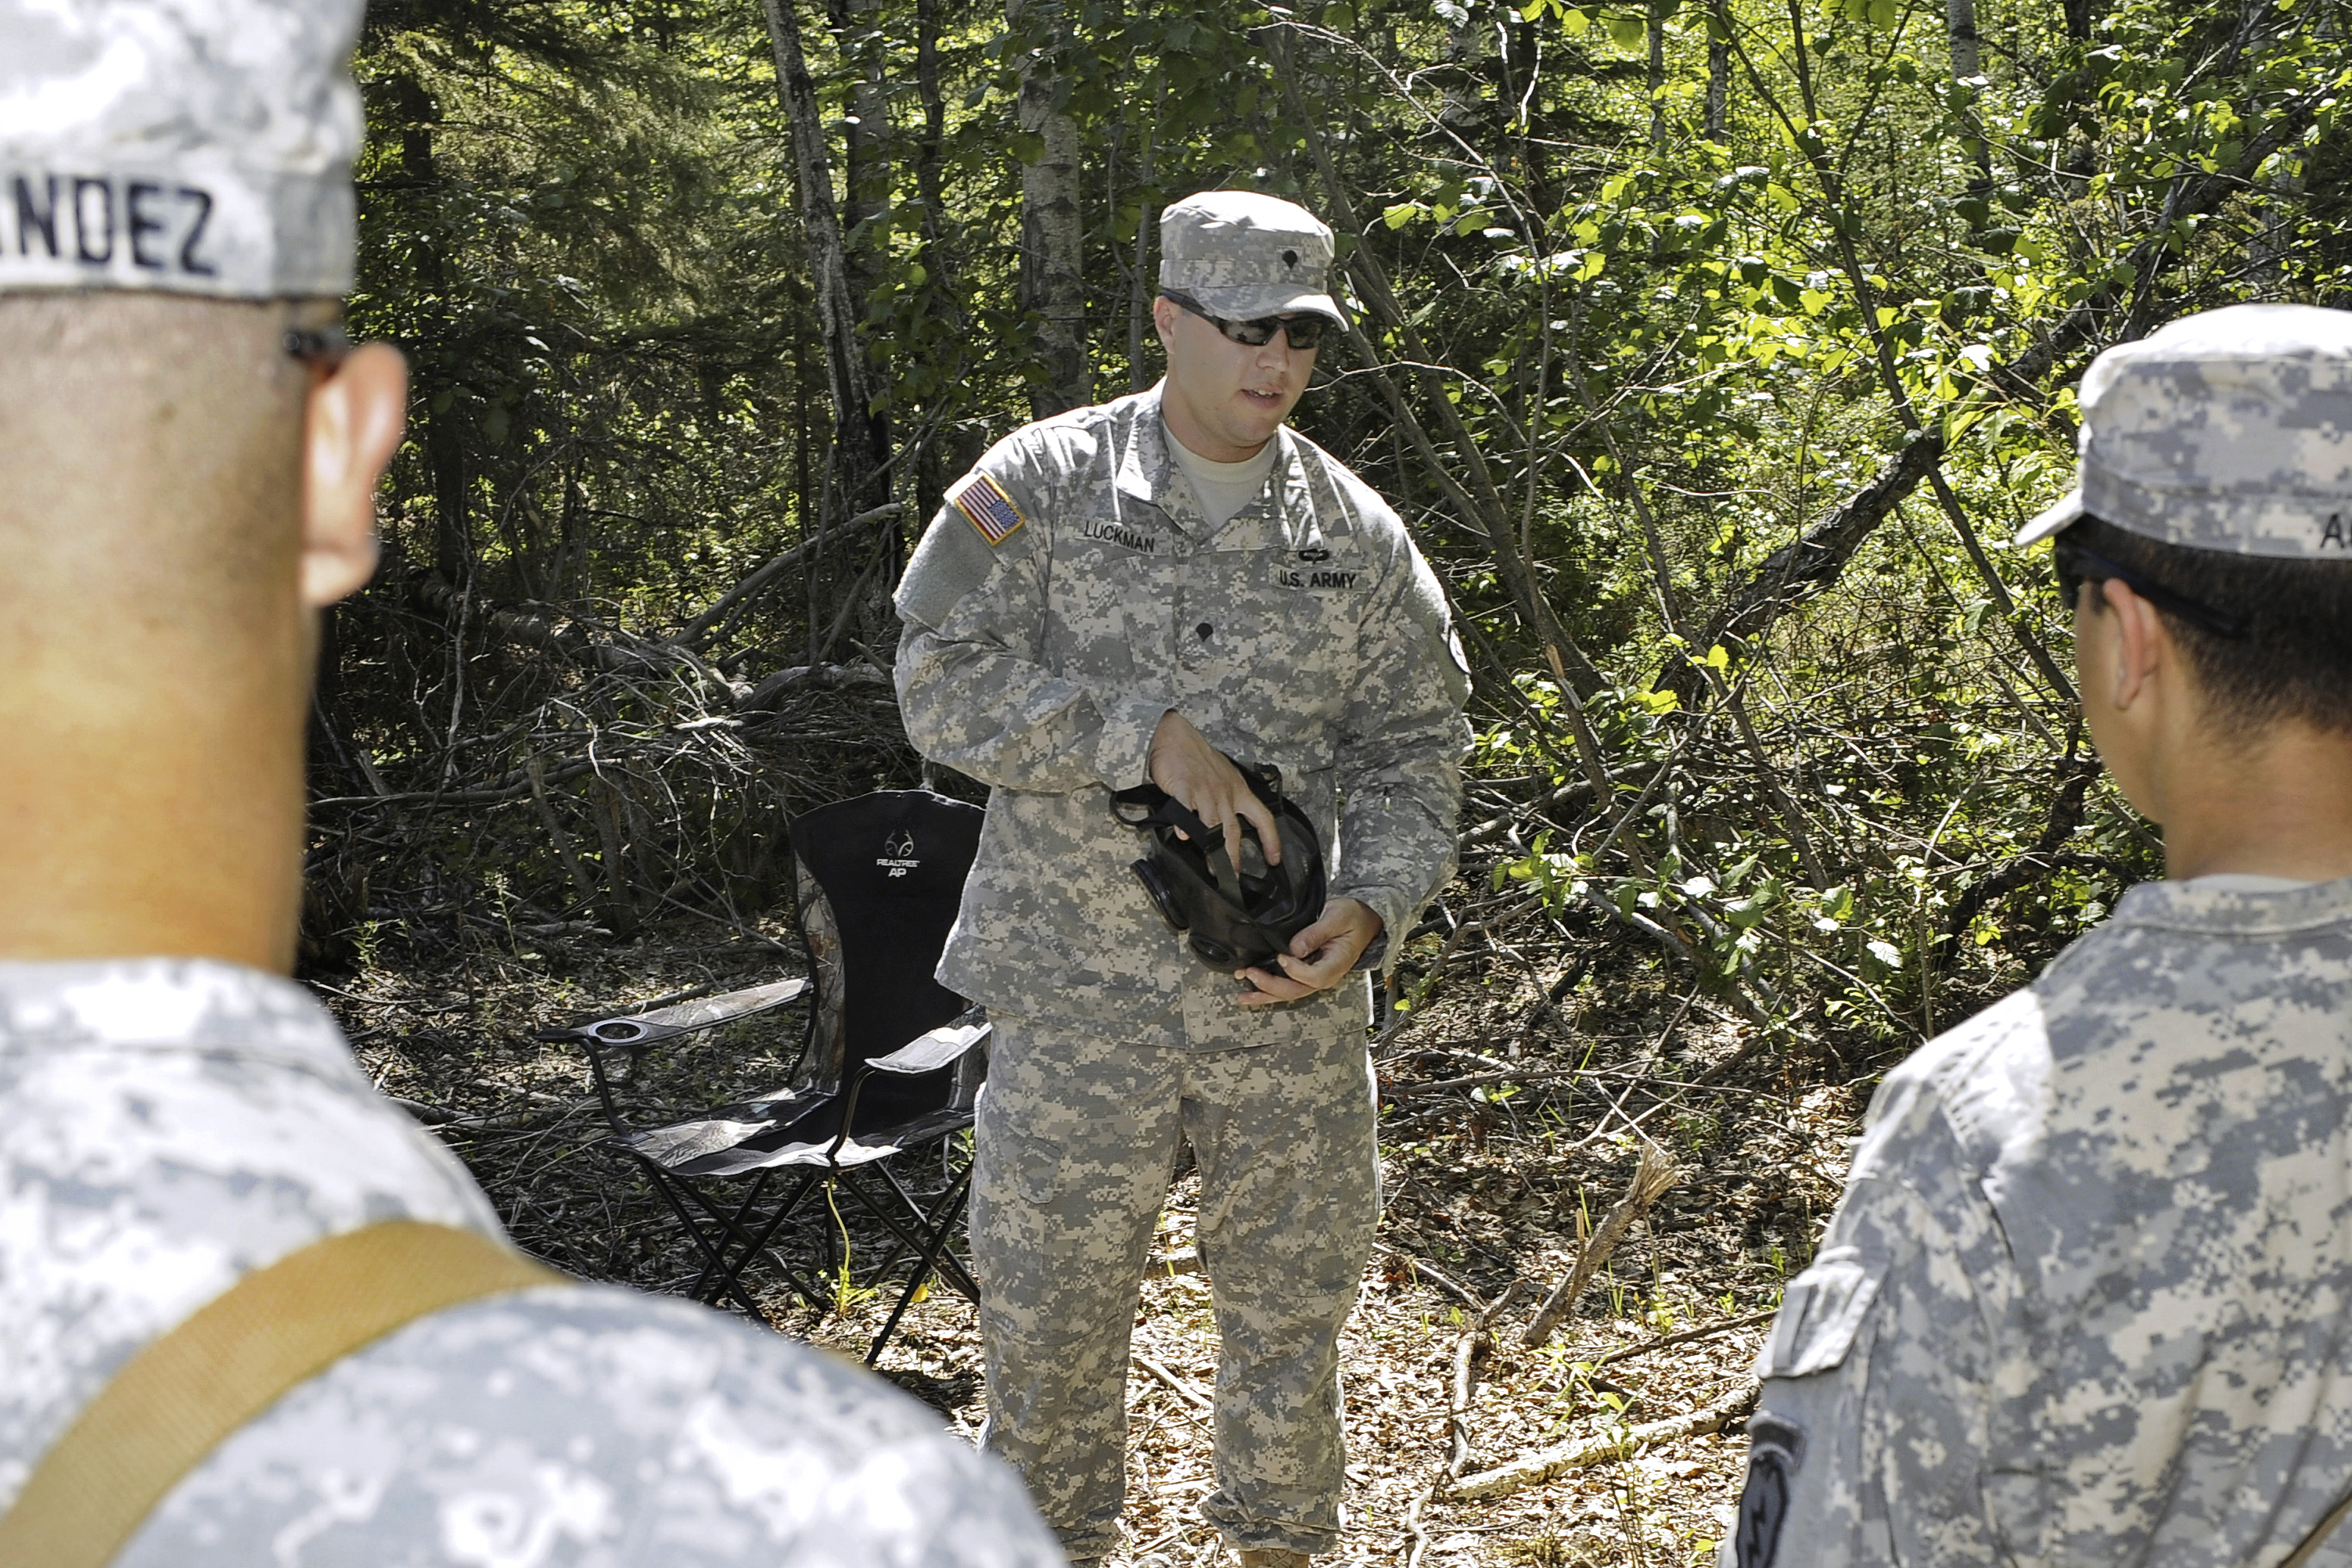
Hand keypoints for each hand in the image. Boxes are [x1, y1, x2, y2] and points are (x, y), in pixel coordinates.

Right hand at [1148, 711, 1280, 865]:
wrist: (1176, 735)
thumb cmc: (1199, 758)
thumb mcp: (1224, 777)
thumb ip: (1228, 801)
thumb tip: (1226, 826)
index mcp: (1239, 791)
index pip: (1264, 818)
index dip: (1272, 840)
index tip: (1274, 859)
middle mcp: (1226, 793)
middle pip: (1234, 830)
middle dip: (1234, 857)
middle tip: (1234, 876)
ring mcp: (1205, 791)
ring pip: (1212, 825)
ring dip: (1213, 849)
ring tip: (1212, 869)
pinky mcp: (1183, 787)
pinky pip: (1185, 808)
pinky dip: (1185, 823)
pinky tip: (1183, 836)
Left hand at [1237, 898, 1381, 1006]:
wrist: (1362, 922)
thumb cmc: (1353, 918)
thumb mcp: (1338, 917)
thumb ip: (1317, 932)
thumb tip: (1295, 948)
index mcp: (1337, 964)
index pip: (1315, 976)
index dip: (1297, 970)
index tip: (1282, 957)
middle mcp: (1325, 976)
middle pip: (1296, 990)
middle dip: (1271, 985)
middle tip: (1250, 973)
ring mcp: (1314, 977)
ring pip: (1288, 993)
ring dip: (1264, 994)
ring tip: (1242, 994)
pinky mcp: (1305, 973)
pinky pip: (1286, 985)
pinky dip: (1266, 990)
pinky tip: (1249, 991)